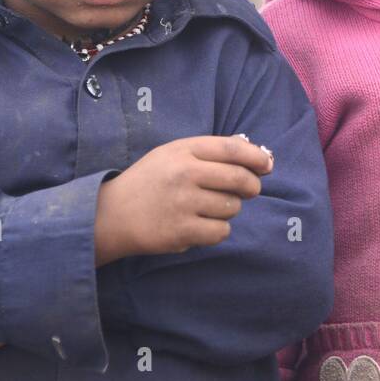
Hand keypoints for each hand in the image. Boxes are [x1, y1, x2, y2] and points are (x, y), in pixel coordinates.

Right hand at [95, 134, 273, 262]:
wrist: (112, 214)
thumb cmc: (150, 181)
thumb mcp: (173, 154)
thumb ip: (210, 152)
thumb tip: (257, 154)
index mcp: (183, 150)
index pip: (232, 149)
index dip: (256, 157)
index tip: (267, 165)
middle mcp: (184, 173)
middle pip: (240, 179)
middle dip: (251, 186)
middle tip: (248, 190)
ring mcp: (183, 203)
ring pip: (232, 207)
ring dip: (228, 210)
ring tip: (207, 208)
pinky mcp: (182, 230)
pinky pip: (221, 231)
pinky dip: (217, 230)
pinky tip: (200, 225)